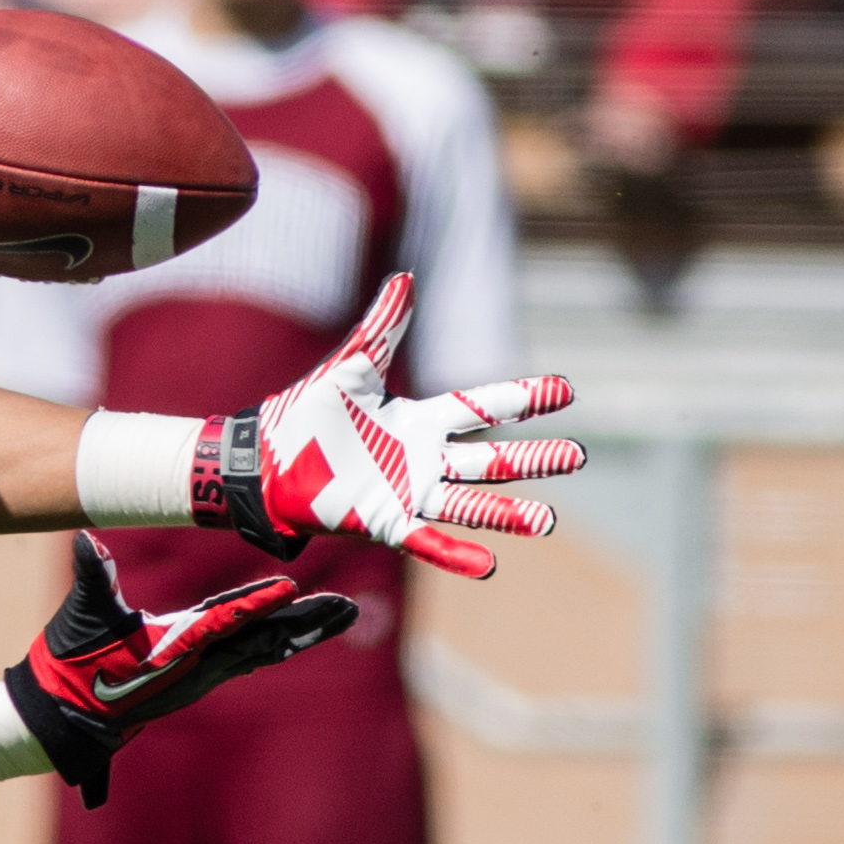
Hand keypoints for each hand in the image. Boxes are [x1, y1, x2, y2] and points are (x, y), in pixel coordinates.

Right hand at [4, 532, 359, 807]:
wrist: (65, 715)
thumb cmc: (72, 665)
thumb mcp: (82, 617)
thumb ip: (92, 577)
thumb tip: (85, 543)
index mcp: (173, 649)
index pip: (224, 623)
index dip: (256, 606)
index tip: (292, 590)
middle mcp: (197, 665)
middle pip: (263, 640)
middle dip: (306, 623)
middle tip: (347, 607)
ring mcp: (202, 672)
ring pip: (264, 649)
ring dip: (303, 632)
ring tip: (343, 614)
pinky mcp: (199, 674)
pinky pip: (250, 656)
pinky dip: (278, 641)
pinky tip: (297, 632)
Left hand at [211, 273, 585, 580]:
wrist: (265, 458)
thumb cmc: (308, 413)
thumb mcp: (350, 366)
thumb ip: (382, 327)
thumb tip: (404, 277)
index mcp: (420, 420)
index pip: (481, 409)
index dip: (522, 399)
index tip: (566, 391)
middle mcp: (423, 459)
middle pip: (491, 460)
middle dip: (534, 458)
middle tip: (577, 456)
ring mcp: (408, 493)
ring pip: (470, 502)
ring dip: (508, 513)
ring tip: (547, 520)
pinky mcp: (384, 521)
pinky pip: (426, 540)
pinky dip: (455, 554)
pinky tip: (488, 565)